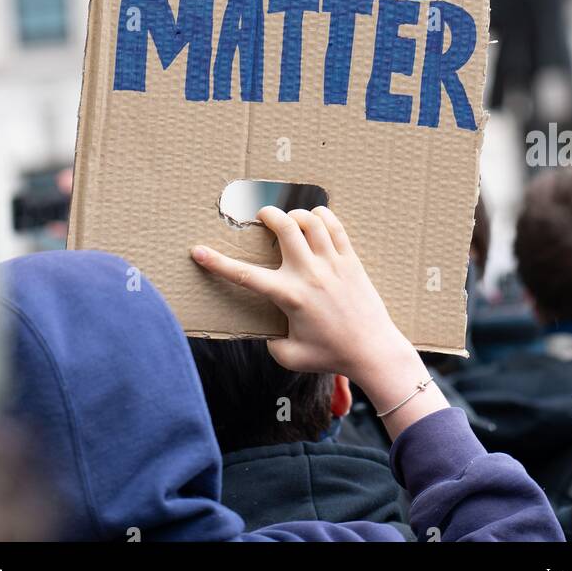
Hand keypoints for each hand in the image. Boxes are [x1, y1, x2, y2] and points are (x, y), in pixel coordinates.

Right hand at [192, 205, 446, 438]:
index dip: (217, 262)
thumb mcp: (290, 356)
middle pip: (285, 226)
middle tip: (262, 216)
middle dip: (268, 214)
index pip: (245, 275)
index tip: (198, 251)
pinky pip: (335, 226)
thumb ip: (270, 343)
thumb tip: (266, 330)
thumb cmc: (331, 356)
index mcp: (289, 297)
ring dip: (295, 213)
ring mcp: (332, 263)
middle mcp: (309, 274)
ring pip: (311, 220)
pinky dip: (322, 216)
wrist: (373, 351)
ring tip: (290, 220)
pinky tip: (315, 222)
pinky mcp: (351, 260)